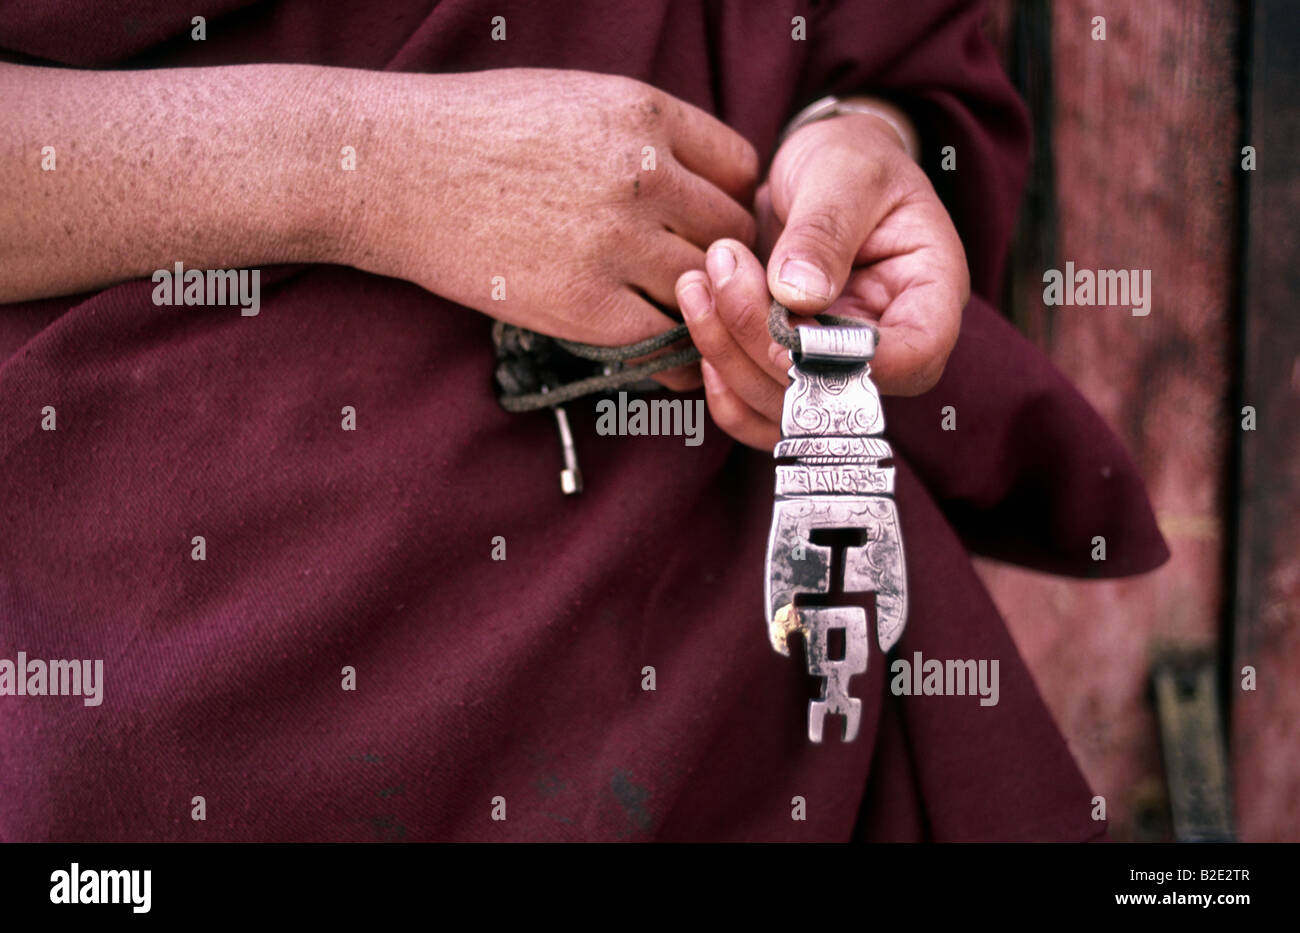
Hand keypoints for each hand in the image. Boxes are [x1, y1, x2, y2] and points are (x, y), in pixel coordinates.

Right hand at [352, 69, 756, 386]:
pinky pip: (665, 340)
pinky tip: (664, 352)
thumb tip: (701, 180)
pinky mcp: (586, 304)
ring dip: (697, 304)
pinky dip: (673, 351)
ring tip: (675, 312)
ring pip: (704, 288)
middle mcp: (643, 175)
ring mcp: (616, 242)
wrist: (396, 170)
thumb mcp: (576, 99)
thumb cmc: (477, 129)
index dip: (731, 198)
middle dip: (720, 254)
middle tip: (694, 273)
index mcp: (645, 114)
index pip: (740, 167)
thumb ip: (647, 133)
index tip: (707, 219)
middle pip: (732, 231)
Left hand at [675, 110, 968, 447]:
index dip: (847, 355)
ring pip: (786, 412)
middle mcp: (890, 350)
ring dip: (730, 358)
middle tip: (721, 265)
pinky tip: (699, 321)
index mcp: (930, 298)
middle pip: (835, 395)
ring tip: (696, 282)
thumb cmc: (851, 162)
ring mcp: (839, 371)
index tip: (788, 309)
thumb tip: (797, 293)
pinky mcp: (794, 376)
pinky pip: (756, 412)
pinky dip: (719, 379)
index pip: (913, 359)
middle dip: (764, 344)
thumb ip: (824, 230)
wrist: (819, 170)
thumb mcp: (846, 174)